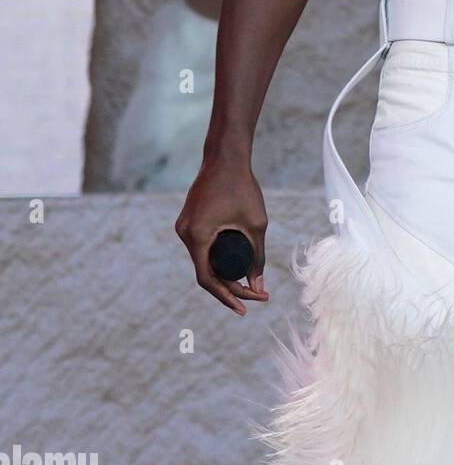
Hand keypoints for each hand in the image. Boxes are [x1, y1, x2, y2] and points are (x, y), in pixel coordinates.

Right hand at [175, 158, 268, 314]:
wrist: (226, 156)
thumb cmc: (242, 187)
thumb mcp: (256, 224)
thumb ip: (257, 256)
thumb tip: (258, 285)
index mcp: (197, 236)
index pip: (207, 280)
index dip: (226, 297)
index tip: (245, 308)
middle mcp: (185, 233)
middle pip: (205, 272)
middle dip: (230, 286)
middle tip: (256, 294)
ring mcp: (184, 226)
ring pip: (203, 260)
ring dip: (223, 273)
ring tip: (249, 282)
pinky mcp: (189, 220)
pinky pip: (202, 246)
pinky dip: (217, 258)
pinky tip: (234, 265)